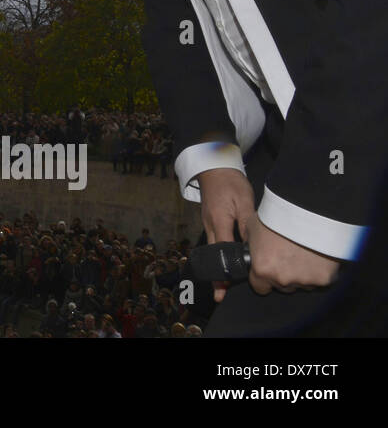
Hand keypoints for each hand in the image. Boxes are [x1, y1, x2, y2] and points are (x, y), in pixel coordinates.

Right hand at [197, 167, 253, 302]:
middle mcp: (210, 225)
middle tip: (220, 295)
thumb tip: (254, 246)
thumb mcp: (244, 200)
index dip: (224, 270)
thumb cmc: (231, 182)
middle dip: (217, 276)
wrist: (214, 167)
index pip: (221, 250)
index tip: (223, 288)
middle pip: (214, 255)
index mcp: (219, 221)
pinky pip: (216, 242)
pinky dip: (220, 254)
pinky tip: (228, 262)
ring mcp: (209, 224)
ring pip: (214, 250)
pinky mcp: (211, 222)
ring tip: (223, 285)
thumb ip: (248, 223)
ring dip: (219, 266)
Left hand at [245, 213, 340, 293]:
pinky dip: (320, 271)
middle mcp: (283, 279)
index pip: (260, 287)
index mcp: (262, 269)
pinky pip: (321, 279)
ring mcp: (305, 281)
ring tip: (304, 253)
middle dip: (283, 274)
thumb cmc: (279, 217)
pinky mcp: (325, 279)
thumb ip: (250, 244)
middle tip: (288, 256)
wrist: (309, 213)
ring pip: (302, 284)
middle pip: (282, 286)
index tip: (268, 270)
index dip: (263, 278)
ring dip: (302, 273)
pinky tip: (318, 256)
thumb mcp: (252, 227)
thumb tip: (249, 250)